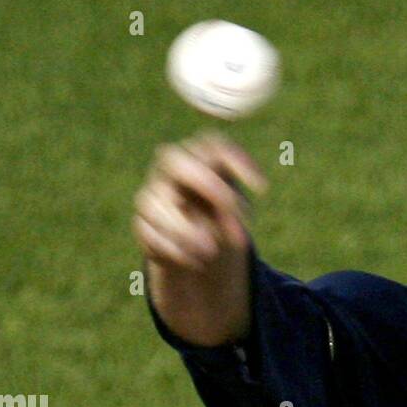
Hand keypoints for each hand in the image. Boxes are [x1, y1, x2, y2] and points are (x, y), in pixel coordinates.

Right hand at [132, 132, 267, 347]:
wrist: (190, 237)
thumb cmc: (217, 213)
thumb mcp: (232, 213)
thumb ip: (234, 217)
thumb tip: (235, 237)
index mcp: (199, 156)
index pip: (214, 145)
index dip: (238, 161)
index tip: (263, 188)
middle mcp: (171, 167)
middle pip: (177, 162)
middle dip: (207, 186)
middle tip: (230, 212)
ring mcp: (153, 192)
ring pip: (159, 203)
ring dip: (186, 230)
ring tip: (210, 252)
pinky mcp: (142, 222)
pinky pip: (151, 232)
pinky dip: (174, 249)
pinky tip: (194, 261)